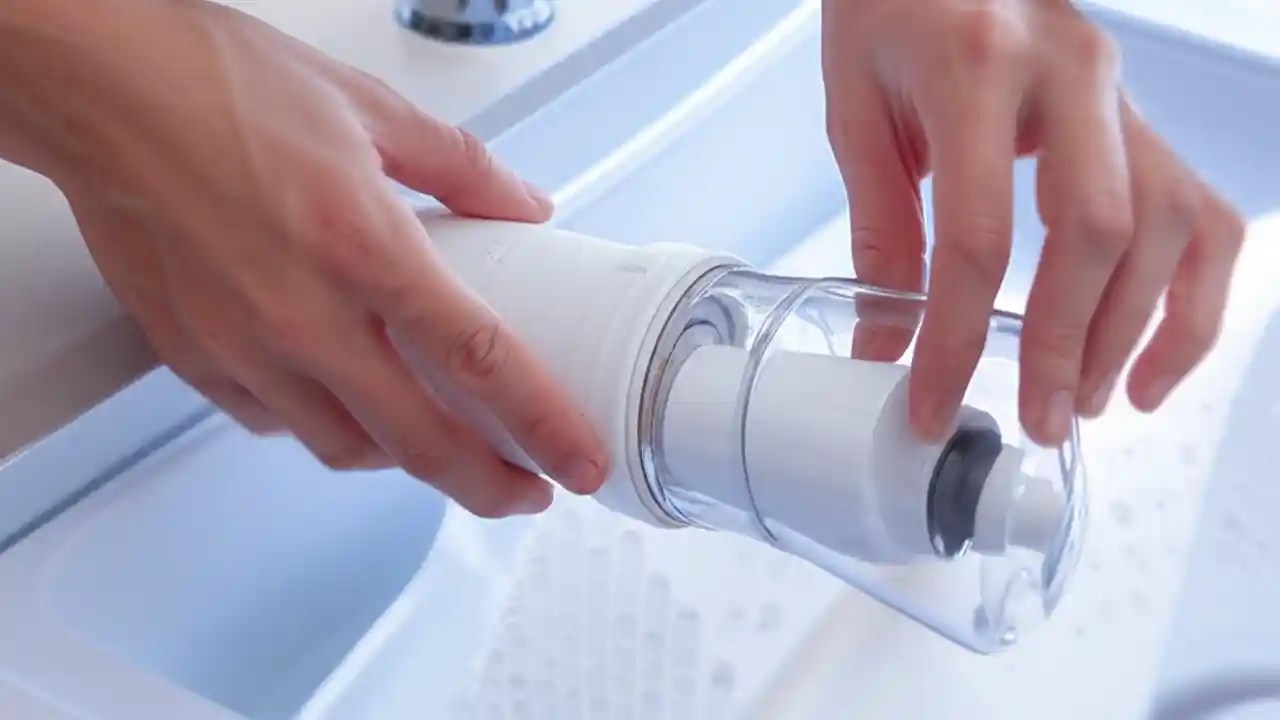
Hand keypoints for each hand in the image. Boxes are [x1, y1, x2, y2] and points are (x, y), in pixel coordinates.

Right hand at [0, 0, 606, 515]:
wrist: (102, 89)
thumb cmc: (217, 84)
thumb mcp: (372, 110)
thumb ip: (464, 170)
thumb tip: (522, 207)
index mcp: (363, 246)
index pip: (482, 362)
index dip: (544, 425)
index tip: (576, 459)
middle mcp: (303, 312)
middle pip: (421, 441)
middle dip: (488, 484)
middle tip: (524, 490)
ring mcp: (243, 346)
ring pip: (345, 449)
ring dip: (407, 462)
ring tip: (443, 447)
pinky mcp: (194, 357)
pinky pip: (276, 424)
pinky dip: (325, 426)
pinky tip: (345, 402)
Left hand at [822, 0, 1245, 445]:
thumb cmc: (889, 8)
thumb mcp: (856, 108)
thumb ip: (878, 227)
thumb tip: (885, 341)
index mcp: (977, 67)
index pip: (976, 234)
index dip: (957, 336)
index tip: (935, 402)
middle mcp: (1070, 74)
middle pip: (1093, 232)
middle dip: (1066, 343)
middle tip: (1035, 417)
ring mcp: (1121, 92)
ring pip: (1167, 225)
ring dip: (1134, 331)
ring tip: (1084, 402)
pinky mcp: (1141, 116)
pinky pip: (1201, 213)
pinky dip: (1190, 297)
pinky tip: (1153, 363)